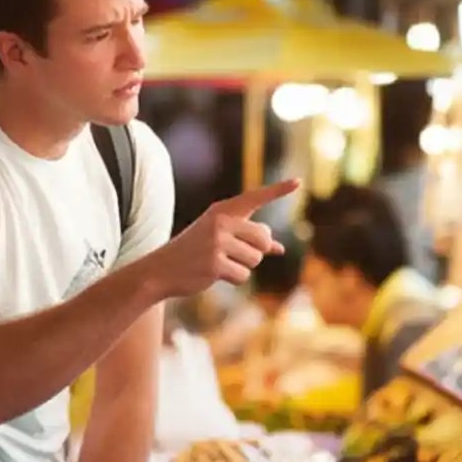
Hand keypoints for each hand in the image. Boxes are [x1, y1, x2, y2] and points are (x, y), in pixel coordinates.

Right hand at [147, 179, 299, 297]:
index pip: (255, 197)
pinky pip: (243, 276)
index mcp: (222, 211)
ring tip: (220, 263)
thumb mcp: (220, 238)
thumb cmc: (195, 252)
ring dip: (243, 266)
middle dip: (256, 251)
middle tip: (234, 254)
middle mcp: (221, 222)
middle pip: (263, 238)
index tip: (298, 182)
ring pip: (255, 259)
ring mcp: (217, 242)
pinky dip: (233, 279)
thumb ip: (250, 240)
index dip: (278, 190)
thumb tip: (279, 248)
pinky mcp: (214, 264)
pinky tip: (215, 274)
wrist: (162, 269)